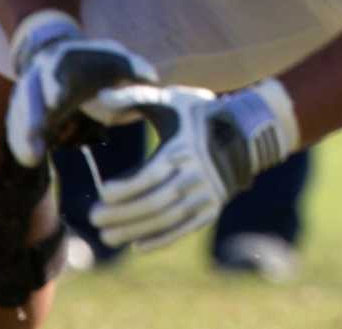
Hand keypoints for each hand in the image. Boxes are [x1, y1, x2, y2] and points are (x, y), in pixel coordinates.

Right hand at [5, 11, 157, 166]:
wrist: (68, 60)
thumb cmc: (101, 64)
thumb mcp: (120, 62)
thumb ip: (136, 69)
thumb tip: (152, 79)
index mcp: (64, 58)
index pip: (54, 68)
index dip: (54, 83)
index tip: (57, 101)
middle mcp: (39, 73)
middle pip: (29, 92)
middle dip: (31, 114)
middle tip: (36, 133)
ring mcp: (27, 91)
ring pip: (18, 112)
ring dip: (23, 134)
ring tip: (33, 158)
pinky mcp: (23, 110)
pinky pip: (16, 126)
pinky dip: (21, 141)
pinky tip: (31, 158)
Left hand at [89, 81, 296, 253]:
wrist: (247, 132)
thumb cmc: (198, 115)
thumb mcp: (170, 100)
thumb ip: (134, 97)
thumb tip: (100, 97)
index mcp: (183, 149)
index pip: (148, 176)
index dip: (123, 189)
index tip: (102, 193)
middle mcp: (196, 174)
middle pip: (153, 202)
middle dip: (120, 214)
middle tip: (94, 218)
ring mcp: (206, 194)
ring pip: (165, 220)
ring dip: (133, 231)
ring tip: (107, 236)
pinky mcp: (212, 209)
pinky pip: (183, 229)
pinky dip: (160, 240)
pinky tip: (137, 245)